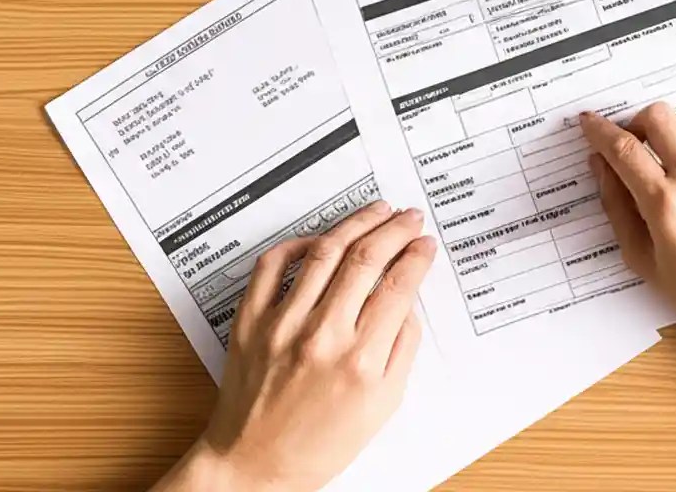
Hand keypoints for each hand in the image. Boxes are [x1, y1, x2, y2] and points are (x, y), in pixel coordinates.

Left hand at [154, 201, 434, 491]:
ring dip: (355, 223)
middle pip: (366, 259)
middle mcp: (322, 336)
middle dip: (394, 229)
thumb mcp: (382, 406)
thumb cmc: (317, 445)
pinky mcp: (250, 321)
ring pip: (325, 252)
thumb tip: (407, 305)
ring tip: (375, 211)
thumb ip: (401, 351)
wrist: (254, 465)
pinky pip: (271, 265)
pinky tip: (319, 238)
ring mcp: (282, 324)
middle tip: (408, 217)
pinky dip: (297, 243)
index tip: (424, 244)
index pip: (398, 287)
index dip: (416, 256)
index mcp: (361, 360)